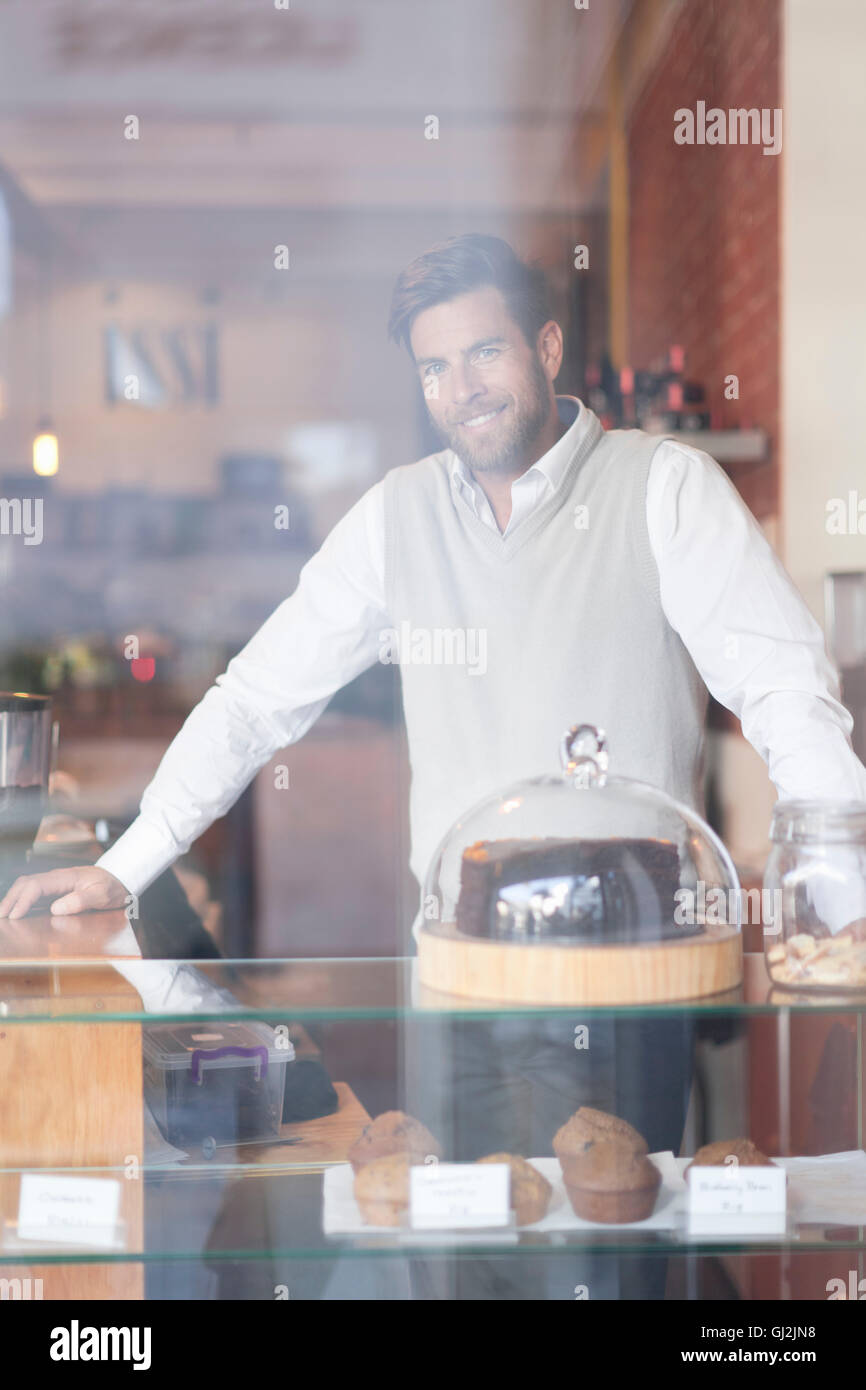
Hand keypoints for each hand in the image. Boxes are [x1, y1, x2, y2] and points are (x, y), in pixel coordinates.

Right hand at [0, 866, 129, 919]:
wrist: (121, 878)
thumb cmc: (112, 886)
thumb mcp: (101, 895)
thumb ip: (80, 901)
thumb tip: (56, 908)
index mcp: (65, 877)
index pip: (36, 886)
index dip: (23, 901)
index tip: (15, 916)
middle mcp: (56, 879)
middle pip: (25, 884)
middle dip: (11, 900)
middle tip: (1, 917)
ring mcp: (55, 884)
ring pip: (26, 887)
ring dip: (13, 900)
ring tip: (3, 915)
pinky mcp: (56, 891)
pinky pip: (34, 894)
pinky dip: (21, 901)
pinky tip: (16, 912)